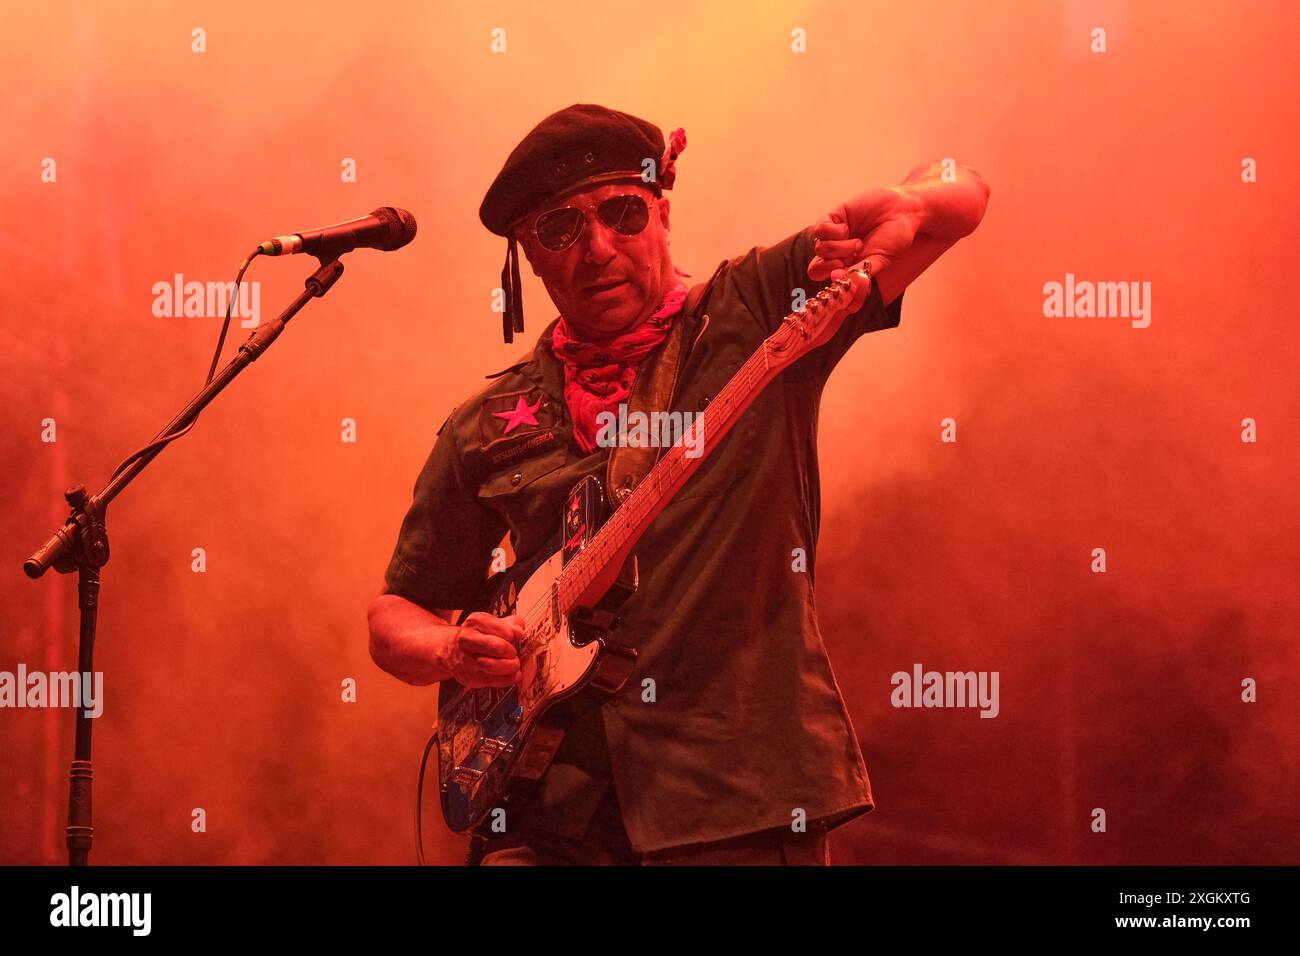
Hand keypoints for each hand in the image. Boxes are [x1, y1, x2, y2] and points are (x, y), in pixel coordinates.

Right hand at [442, 612, 523, 687]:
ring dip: (510, 666)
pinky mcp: (469, 678)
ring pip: (493, 666)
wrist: (453, 651)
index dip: (512, 634)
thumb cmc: (478, 636)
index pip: (501, 628)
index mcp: (474, 622)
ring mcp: (466, 661)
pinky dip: (508, 679)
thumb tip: (519, 632)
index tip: (515, 637)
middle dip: (511, 651)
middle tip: (514, 653)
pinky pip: (493, 681)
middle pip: (496, 647)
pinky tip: (513, 674)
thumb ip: (511, 623)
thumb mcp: (493, 623)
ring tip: (515, 664)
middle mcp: (466, 640)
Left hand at [808, 186, 922, 285]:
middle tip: (848, 259)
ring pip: (820, 249)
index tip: (845, 278)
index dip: (833, 284)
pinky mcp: (832, 218)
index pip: (829, 284)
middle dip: (829, 266)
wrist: (904, 210)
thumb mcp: (879, 260)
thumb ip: (859, 274)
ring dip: (840, 248)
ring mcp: (833, 237)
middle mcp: (837, 255)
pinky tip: (847, 228)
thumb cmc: (894, 238)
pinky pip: (820, 230)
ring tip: (858, 242)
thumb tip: (835, 280)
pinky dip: (833, 232)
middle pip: (815, 269)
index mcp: (848, 269)